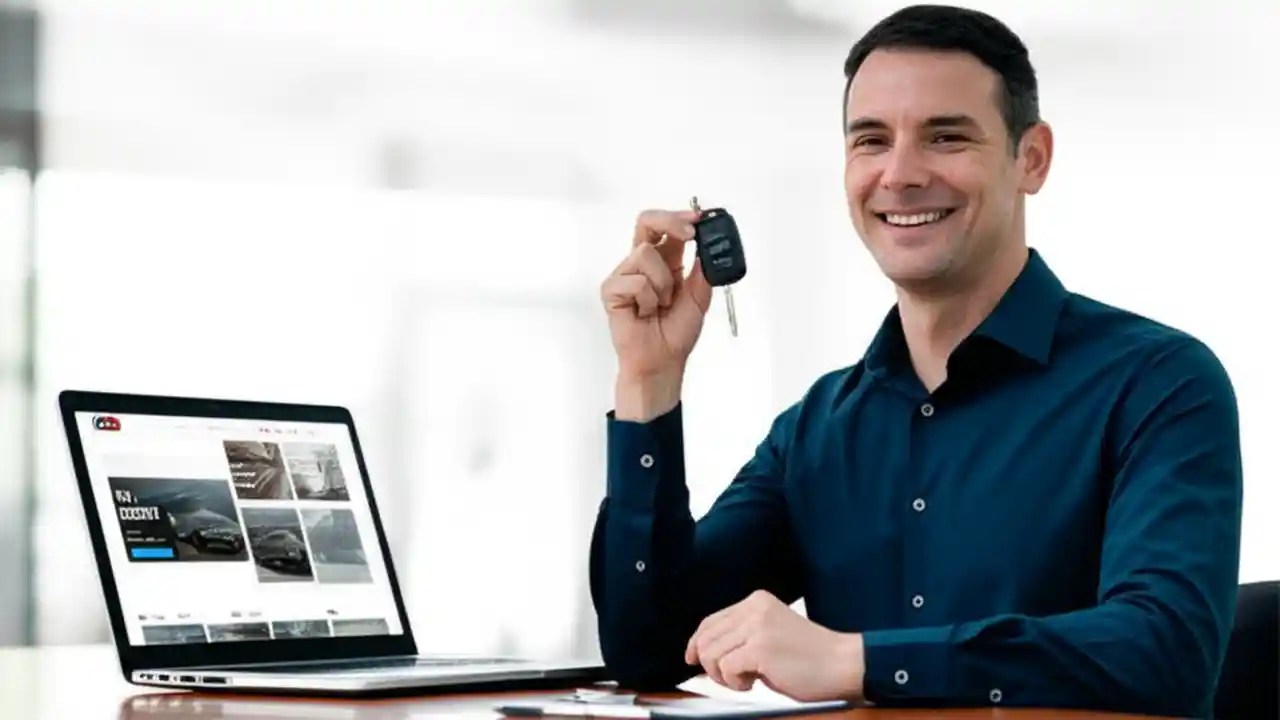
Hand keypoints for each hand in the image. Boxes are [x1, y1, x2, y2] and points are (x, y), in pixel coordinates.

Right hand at [600, 209, 713, 418]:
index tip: (698, 219)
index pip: (667, 227)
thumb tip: (709, 243)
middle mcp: (643, 263)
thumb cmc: (675, 333)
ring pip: (646, 255)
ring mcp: (625, 275)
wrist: (662, 361)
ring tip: (660, 305)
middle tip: (688, 232)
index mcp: (665, 261)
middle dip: (668, 222)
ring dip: (663, 284)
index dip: (681, 217)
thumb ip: (703, 269)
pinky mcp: (611, 290)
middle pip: (646, 223)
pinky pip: (635, 281)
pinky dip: (648, 300)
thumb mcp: (700, 296)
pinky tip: (644, 313)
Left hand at [685, 590, 864, 701]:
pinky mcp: (760, 648)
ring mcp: (756, 627)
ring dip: (724, 676)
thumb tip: (703, 653)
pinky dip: (736, 683)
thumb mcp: (770, 634)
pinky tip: (756, 682)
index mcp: (756, 601)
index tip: (691, 658)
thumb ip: (741, 636)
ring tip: (748, 680)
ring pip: (711, 655)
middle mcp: (754, 608)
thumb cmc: (809, 657)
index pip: (711, 621)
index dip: (696, 642)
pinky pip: (727, 669)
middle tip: (733, 678)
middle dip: (711, 665)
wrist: (841, 663)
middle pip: (705, 638)